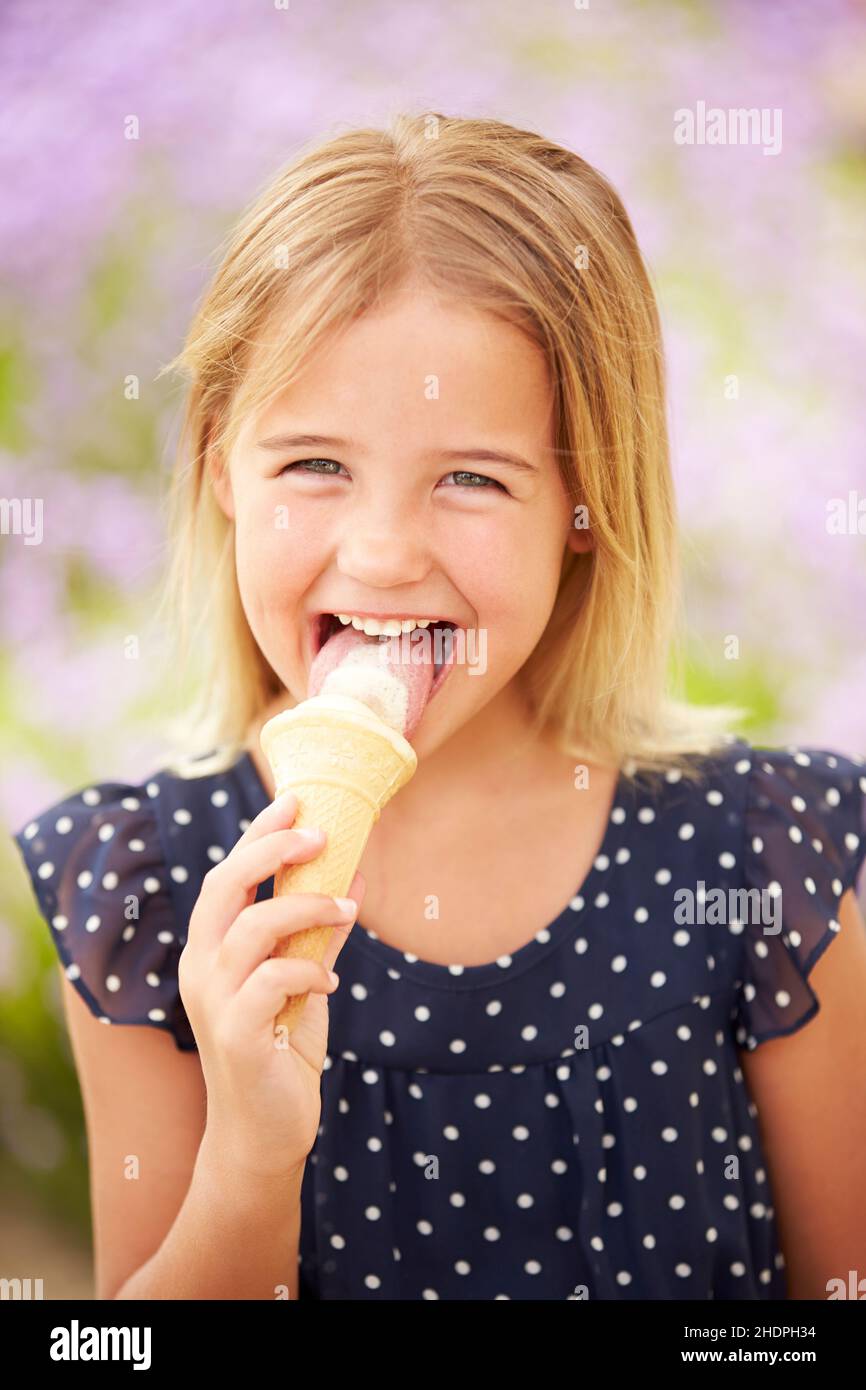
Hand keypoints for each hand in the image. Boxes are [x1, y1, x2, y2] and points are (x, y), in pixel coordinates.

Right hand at [178, 790, 365, 1179]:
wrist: (265, 1133)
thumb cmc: (280, 1050)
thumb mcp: (305, 979)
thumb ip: (321, 931)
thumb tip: (356, 874)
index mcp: (213, 948)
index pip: (226, 874)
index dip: (257, 833)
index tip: (295, 799)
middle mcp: (203, 967)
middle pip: (224, 885)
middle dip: (271, 850)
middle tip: (321, 834)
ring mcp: (215, 1000)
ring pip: (251, 927)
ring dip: (307, 908)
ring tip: (347, 910)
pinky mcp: (236, 1034)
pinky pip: (273, 980)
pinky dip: (309, 968)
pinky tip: (332, 978)